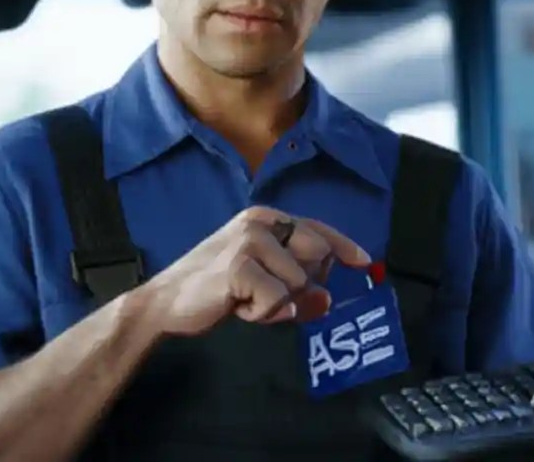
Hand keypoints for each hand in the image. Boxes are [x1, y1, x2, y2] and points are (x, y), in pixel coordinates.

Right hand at [142, 206, 371, 336]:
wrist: (167, 302)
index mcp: (266, 219)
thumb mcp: (262, 282)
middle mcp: (260, 223)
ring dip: (278, 304)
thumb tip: (326, 300)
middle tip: (268, 296)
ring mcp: (249, 241)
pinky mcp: (239, 265)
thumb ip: (296, 286)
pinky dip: (262, 313)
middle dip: (304, 285)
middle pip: (317, 255)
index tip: (365, 262)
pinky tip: (238, 308)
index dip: (344, 246)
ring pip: (298, 282)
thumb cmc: (216, 290)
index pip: (317, 229)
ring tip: (246, 301)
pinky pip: (277, 299)